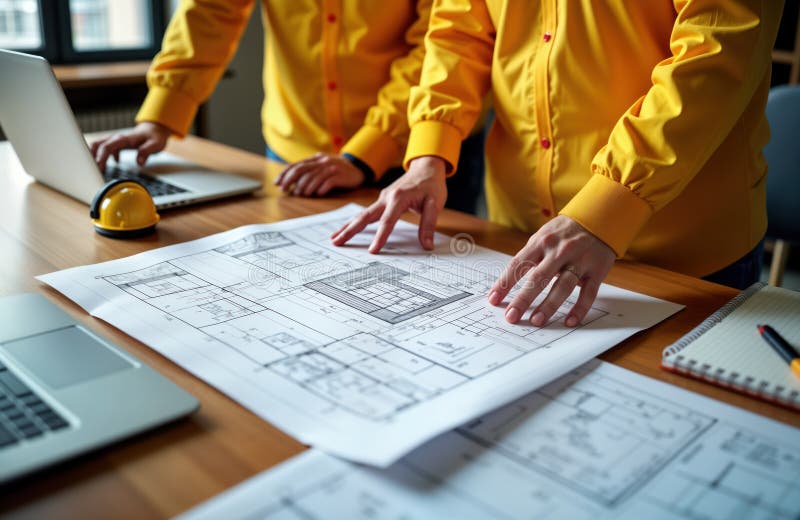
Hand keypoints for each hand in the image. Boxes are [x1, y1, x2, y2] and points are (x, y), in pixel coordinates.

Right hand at [90, 122, 170, 171]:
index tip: (97, 167)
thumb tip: (139, 162)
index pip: (108, 147)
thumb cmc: (154, 137)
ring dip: (94, 156)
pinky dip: (101, 157)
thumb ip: (146, 152)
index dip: (101, 157)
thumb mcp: (155, 145)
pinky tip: (105, 167)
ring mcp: (116, 140)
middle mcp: (117, 138)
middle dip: (92, 157)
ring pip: (99, 145)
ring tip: (93, 169)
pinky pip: (104, 149)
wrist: (155, 129)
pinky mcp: (116, 144)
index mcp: (124, 139)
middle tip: (91, 171)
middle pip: (98, 145)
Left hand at [274, 153, 365, 195]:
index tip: (278, 183)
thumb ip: (309, 171)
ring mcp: (332, 168)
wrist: (358, 168)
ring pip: (314, 177)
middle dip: (291, 180)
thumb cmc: (337, 170)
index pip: (297, 165)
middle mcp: (322, 162)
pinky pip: (329, 182)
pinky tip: (318, 194)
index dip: (285, 174)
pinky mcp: (341, 176)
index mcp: (316, 159)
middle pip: (303, 170)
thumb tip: (292, 183)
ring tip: (301, 194)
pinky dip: (322, 188)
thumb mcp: (322, 166)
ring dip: (305, 187)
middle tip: (285, 190)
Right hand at [330, 156, 447, 251]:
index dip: (380, 237)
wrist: (427, 167)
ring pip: (362, 214)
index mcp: (398, 198)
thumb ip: (429, 225)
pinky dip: (355, 221)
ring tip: (334, 238)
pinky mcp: (382, 200)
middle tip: (336, 242)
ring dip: (348, 226)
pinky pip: (366, 213)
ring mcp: (382, 198)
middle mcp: (386, 197)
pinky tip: (347, 228)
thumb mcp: (435, 204)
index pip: (387, 221)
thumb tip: (427, 245)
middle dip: (350, 230)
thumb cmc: (431, 185)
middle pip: (365, 216)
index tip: (372, 250)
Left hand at [488, 215, 615, 327]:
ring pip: (563, 286)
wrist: (599, 217)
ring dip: (549, 305)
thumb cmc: (564, 232)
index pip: (518, 264)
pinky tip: (569, 321)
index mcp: (542, 242)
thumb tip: (508, 282)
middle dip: (523, 299)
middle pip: (539, 278)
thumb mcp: (543, 236)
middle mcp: (560, 251)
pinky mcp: (597, 271)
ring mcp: (580, 261)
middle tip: (511, 316)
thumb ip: (529, 257)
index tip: (493, 299)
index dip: (504, 283)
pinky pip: (588, 293)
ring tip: (536, 320)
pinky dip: (580, 309)